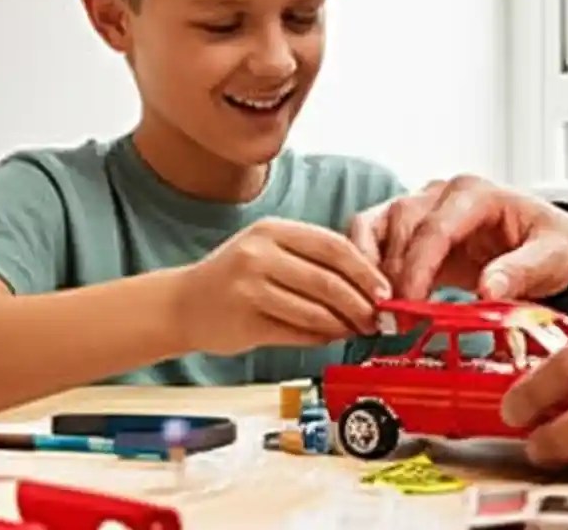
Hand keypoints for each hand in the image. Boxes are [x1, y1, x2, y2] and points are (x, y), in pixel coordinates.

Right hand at [177, 218, 391, 354]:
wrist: (182, 304)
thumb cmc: (235, 277)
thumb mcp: (270, 250)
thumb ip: (313, 260)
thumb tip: (367, 284)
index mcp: (273, 230)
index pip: (333, 246)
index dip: (365, 270)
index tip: (385, 290)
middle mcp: (259, 254)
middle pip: (327, 281)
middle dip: (360, 304)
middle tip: (377, 319)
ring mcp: (249, 288)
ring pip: (314, 311)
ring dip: (343, 325)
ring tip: (356, 330)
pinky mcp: (245, 321)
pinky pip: (296, 333)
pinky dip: (320, 338)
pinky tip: (329, 338)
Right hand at [348, 175, 567, 300]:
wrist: (549, 246)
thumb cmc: (552, 245)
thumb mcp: (551, 258)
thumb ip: (522, 271)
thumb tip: (489, 289)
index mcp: (476, 194)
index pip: (434, 227)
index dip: (416, 269)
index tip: (408, 306)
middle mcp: (443, 194)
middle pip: (399, 224)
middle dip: (392, 274)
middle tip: (393, 319)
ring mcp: (423, 207)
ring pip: (377, 226)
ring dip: (370, 268)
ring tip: (378, 310)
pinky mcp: (412, 229)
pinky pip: (374, 237)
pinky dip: (366, 265)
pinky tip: (374, 298)